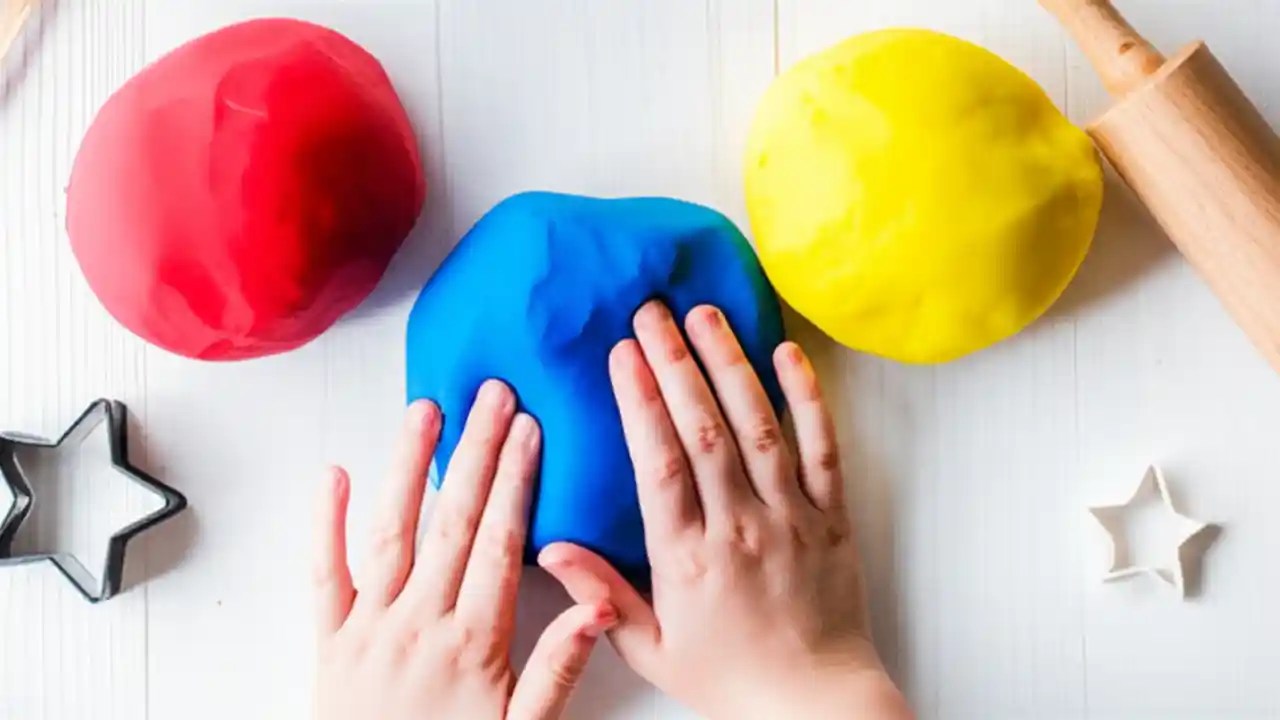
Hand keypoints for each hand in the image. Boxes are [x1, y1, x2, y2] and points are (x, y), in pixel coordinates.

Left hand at [313, 383, 615, 719]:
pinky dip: (325, 522)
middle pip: (453, 522)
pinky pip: (323, 573)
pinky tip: (335, 475)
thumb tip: (594, 606)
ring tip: (425, 411)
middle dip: (476, 452)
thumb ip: (556, 671)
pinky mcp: (328, 640)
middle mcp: (418, 622)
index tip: (529, 431)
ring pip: (390, 531)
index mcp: (471, 642)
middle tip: (492, 396)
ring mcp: (368, 627)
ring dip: (409, 466)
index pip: (498, 543)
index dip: (516, 482)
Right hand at [540, 302, 912, 719]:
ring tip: (705, 314)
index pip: (659, 463)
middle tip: (653, 312)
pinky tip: (785, 354)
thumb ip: (600, 595)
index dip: (639, 402)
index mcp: (688, 557)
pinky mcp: (831, 516)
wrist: (813, 702)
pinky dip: (806, 397)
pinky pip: (822, 447)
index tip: (622, 355)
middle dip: (675, 363)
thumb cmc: (729, 676)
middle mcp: (739, 527)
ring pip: (758, 426)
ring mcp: (790, 517)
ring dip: (729, 364)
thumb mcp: (650, 648)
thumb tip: (551, 548)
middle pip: (704, 429)